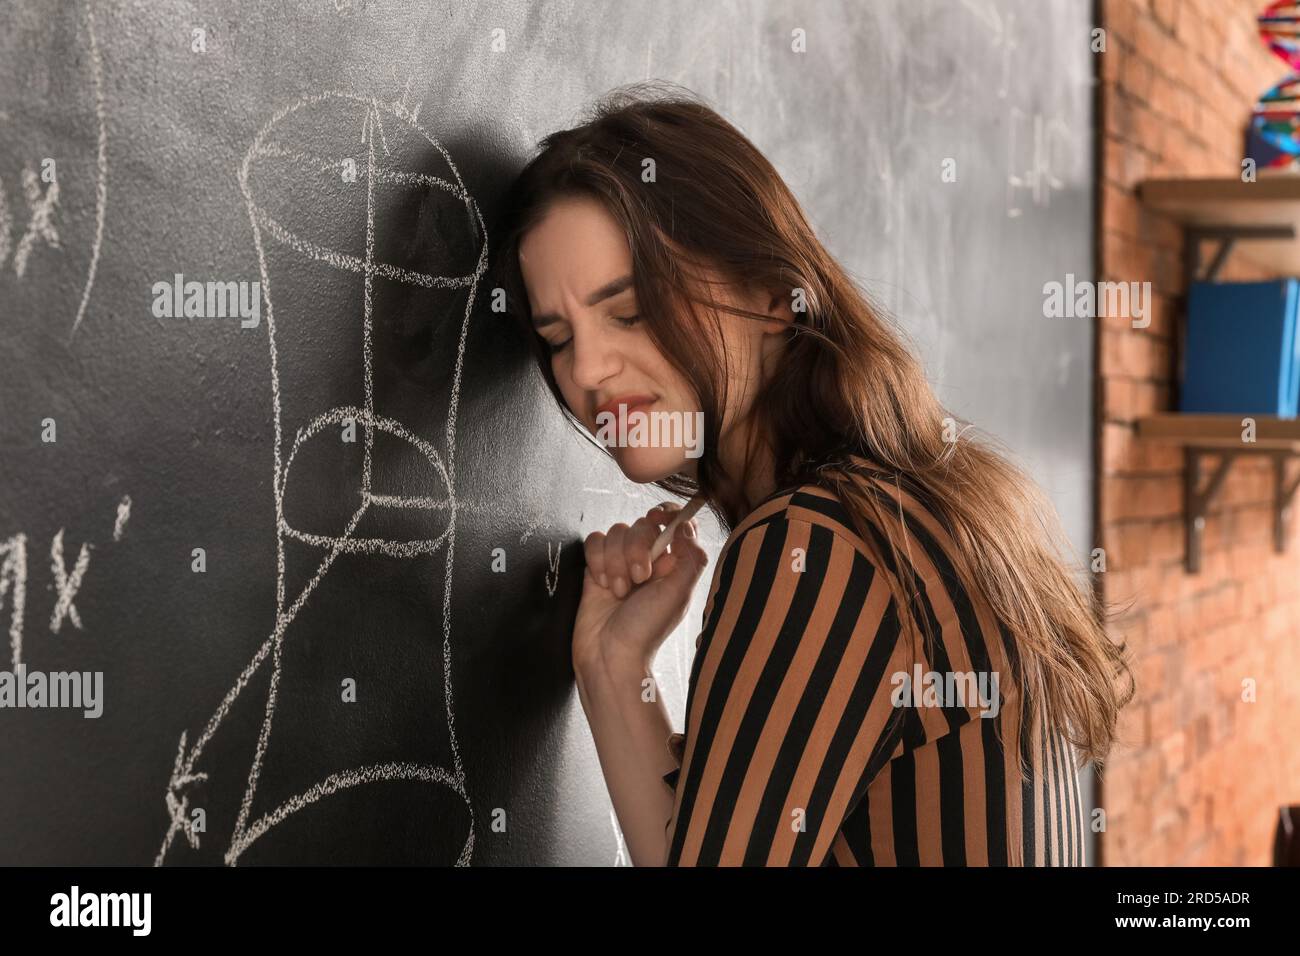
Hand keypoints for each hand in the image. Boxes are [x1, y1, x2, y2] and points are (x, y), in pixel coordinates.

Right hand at [573, 502, 708, 672]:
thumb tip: (686, 524)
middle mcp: (649, 559)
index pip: (675, 522)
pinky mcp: (596, 567)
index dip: (667, 513)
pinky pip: (594, 542)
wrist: (609, 655)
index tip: (659, 518)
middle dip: (637, 548)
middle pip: (642, 524)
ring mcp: (621, 562)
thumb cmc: (647, 630)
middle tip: (639, 579)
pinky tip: (601, 583)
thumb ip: (690, 557)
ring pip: (616, 532)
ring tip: (619, 591)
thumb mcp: (678, 594)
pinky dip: (597, 560)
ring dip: (615, 560)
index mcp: (674, 563)